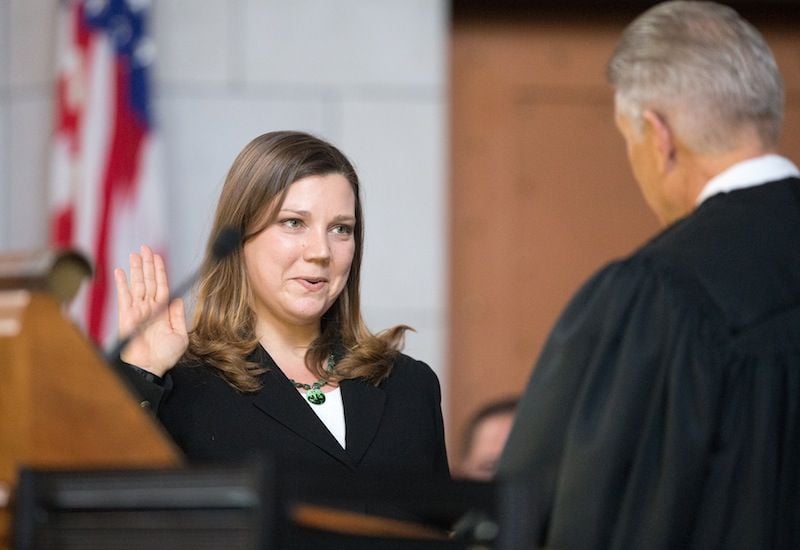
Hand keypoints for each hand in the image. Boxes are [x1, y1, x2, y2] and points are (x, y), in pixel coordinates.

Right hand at [114, 245, 187, 376]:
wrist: (150, 368)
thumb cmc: (165, 356)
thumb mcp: (180, 335)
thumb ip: (178, 316)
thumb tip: (179, 299)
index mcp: (163, 311)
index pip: (161, 285)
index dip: (160, 271)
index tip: (158, 257)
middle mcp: (150, 308)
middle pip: (148, 281)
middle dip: (147, 264)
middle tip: (146, 247)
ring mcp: (137, 311)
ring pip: (137, 285)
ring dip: (136, 269)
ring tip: (135, 254)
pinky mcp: (126, 316)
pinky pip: (123, 296)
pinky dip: (122, 284)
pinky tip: (120, 272)